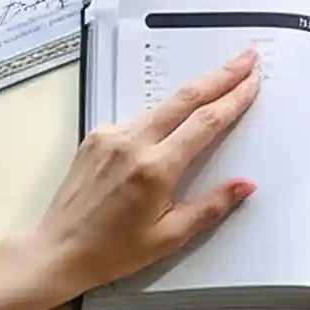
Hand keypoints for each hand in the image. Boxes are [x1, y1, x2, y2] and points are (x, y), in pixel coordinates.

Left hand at [26, 48, 260, 297]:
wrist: (56, 251)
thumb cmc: (112, 251)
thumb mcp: (169, 237)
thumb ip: (210, 207)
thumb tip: (245, 184)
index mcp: (154, 169)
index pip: (204, 124)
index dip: (232, 99)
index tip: (252, 82)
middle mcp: (132, 143)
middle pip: (185, 98)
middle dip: (220, 75)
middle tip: (246, 58)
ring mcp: (111, 135)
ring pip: (161, 105)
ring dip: (193, 91)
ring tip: (219, 81)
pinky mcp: (96, 136)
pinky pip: (138, 118)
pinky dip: (162, 114)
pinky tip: (173, 119)